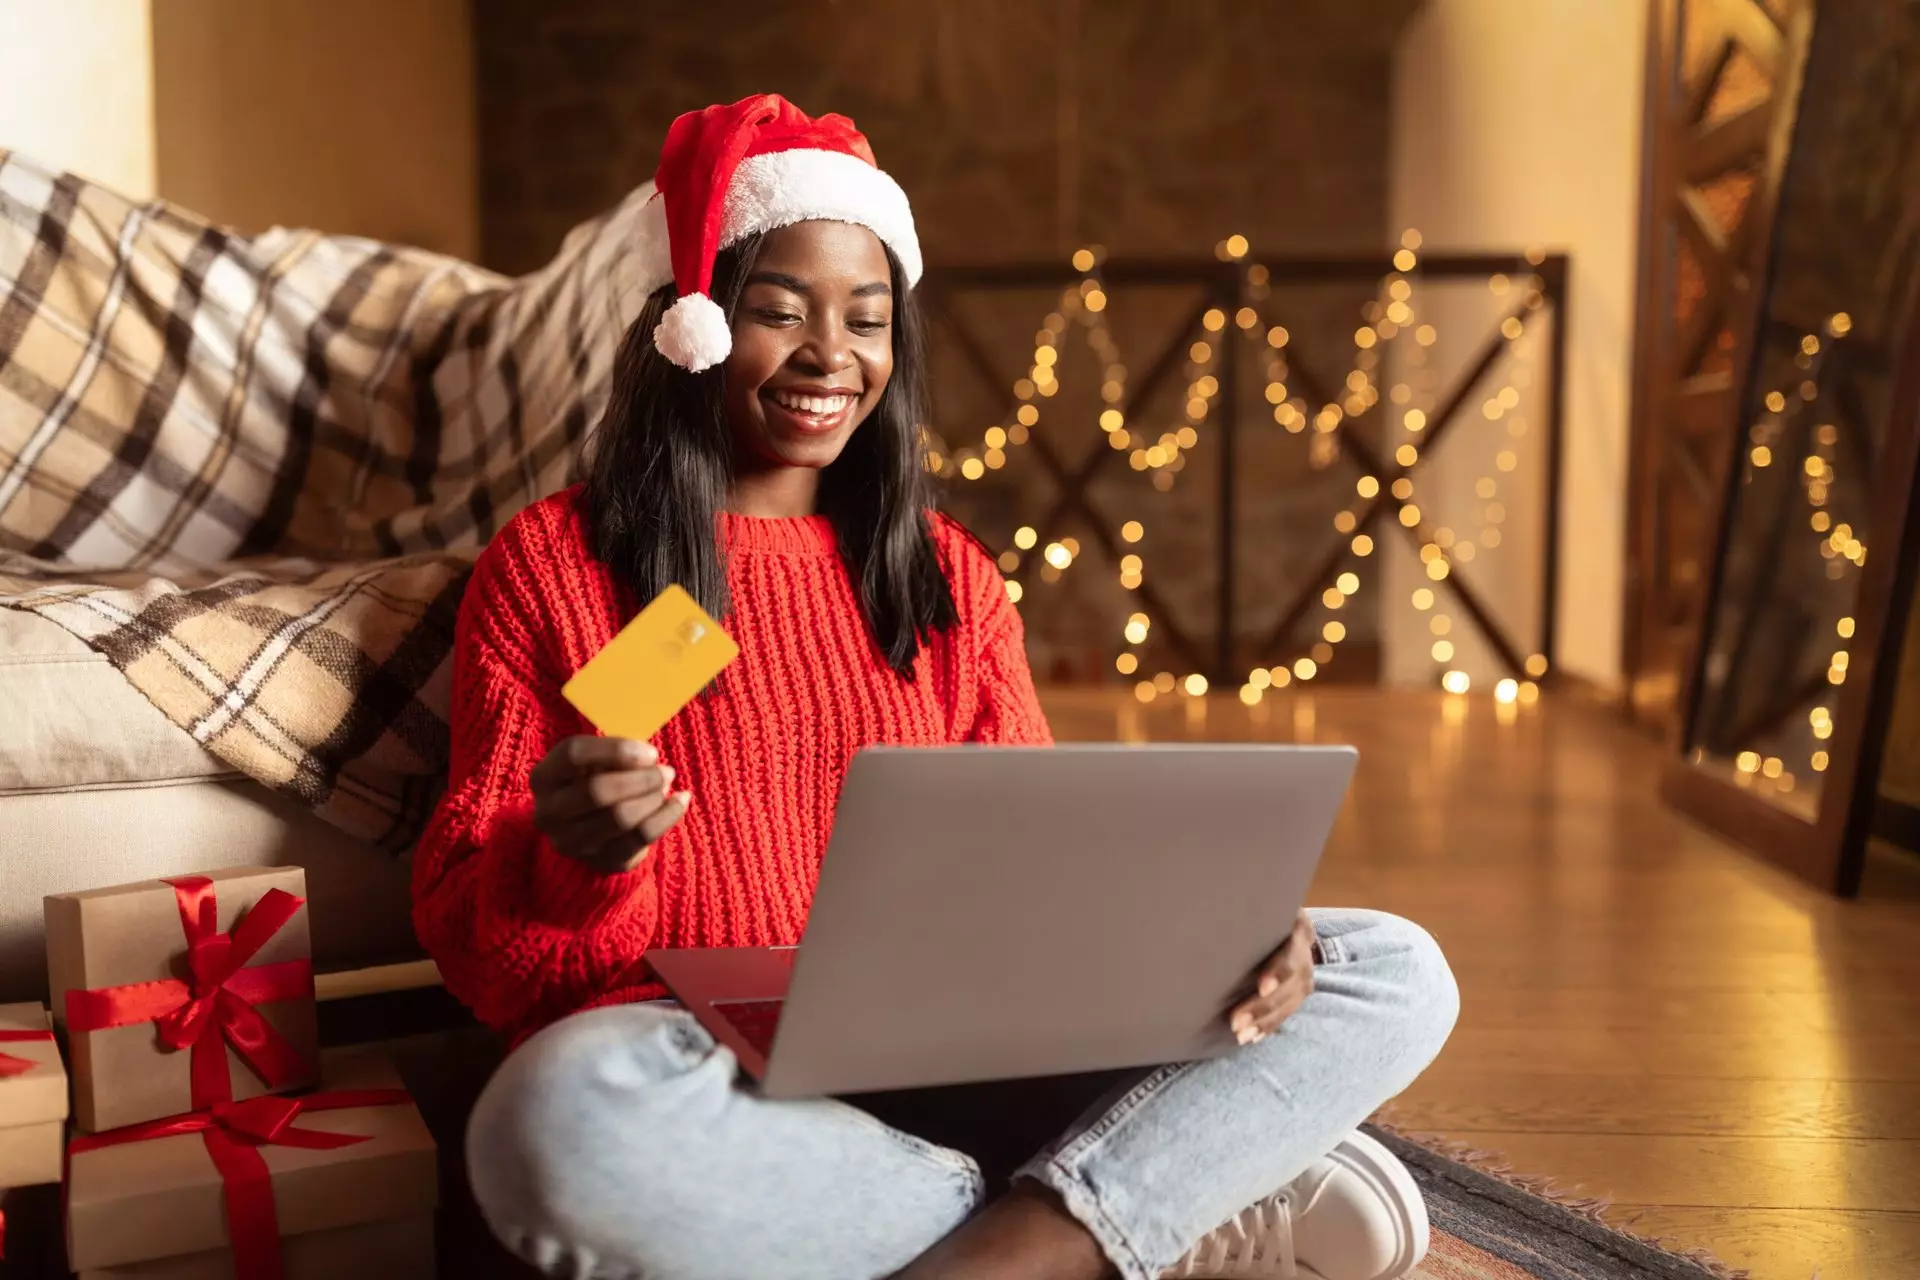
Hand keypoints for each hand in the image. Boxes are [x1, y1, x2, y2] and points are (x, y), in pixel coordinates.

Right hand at [531, 736, 690, 874]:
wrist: (585, 831)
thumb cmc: (594, 781)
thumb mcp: (593, 762)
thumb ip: (613, 754)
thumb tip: (649, 758)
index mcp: (543, 777)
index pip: (573, 754)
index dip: (616, 750)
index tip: (649, 752)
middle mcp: (549, 813)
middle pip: (598, 791)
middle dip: (641, 778)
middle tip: (665, 771)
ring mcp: (571, 842)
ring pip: (621, 817)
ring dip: (653, 797)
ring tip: (666, 784)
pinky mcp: (601, 860)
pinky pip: (641, 837)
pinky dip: (668, 815)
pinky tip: (680, 801)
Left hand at [1228, 910, 1315, 1044]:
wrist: (1272, 913)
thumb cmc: (1251, 906)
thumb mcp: (1254, 904)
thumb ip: (1239, 909)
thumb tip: (1201, 911)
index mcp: (1296, 926)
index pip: (1292, 950)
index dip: (1279, 971)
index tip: (1261, 986)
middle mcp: (1305, 950)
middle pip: (1292, 983)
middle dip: (1264, 1006)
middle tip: (1235, 1022)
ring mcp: (1305, 971)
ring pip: (1291, 1001)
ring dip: (1266, 1021)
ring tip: (1241, 1035)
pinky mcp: (1298, 989)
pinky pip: (1288, 1011)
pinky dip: (1270, 1025)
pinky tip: (1253, 1037)